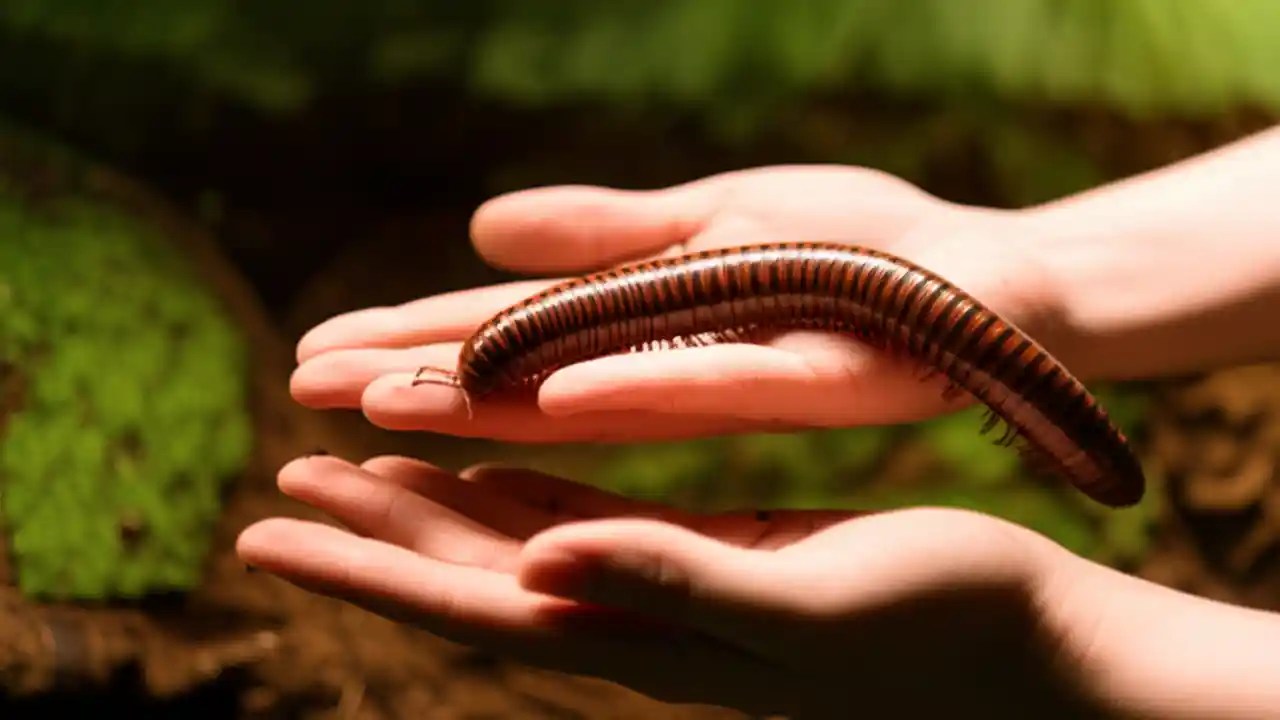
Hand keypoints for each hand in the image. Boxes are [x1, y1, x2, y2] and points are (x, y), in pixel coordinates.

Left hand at [236, 454, 1108, 716]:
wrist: (1030, 652)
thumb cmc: (944, 631)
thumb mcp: (808, 605)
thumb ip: (677, 590)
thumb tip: (543, 572)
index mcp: (649, 640)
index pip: (471, 607)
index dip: (367, 571)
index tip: (269, 532)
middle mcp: (644, 625)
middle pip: (473, 580)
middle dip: (373, 537)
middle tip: (281, 491)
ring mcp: (679, 596)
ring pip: (521, 551)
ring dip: (434, 515)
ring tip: (362, 476)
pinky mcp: (721, 561)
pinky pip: (593, 527)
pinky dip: (528, 496)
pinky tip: (497, 473)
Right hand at [289, 166, 1071, 441]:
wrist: (988, 278)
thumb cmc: (856, 246)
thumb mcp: (714, 218)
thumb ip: (604, 231)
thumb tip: (480, 225)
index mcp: (642, 320)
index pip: (501, 333)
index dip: (410, 343)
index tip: (317, 358)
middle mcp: (668, 364)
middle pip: (521, 377)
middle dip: (413, 383)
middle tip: (304, 400)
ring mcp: (733, 377)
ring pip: (587, 395)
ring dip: (488, 400)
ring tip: (385, 406)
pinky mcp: (809, 377)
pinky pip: (712, 384)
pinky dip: (636, 384)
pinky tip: (557, 397)